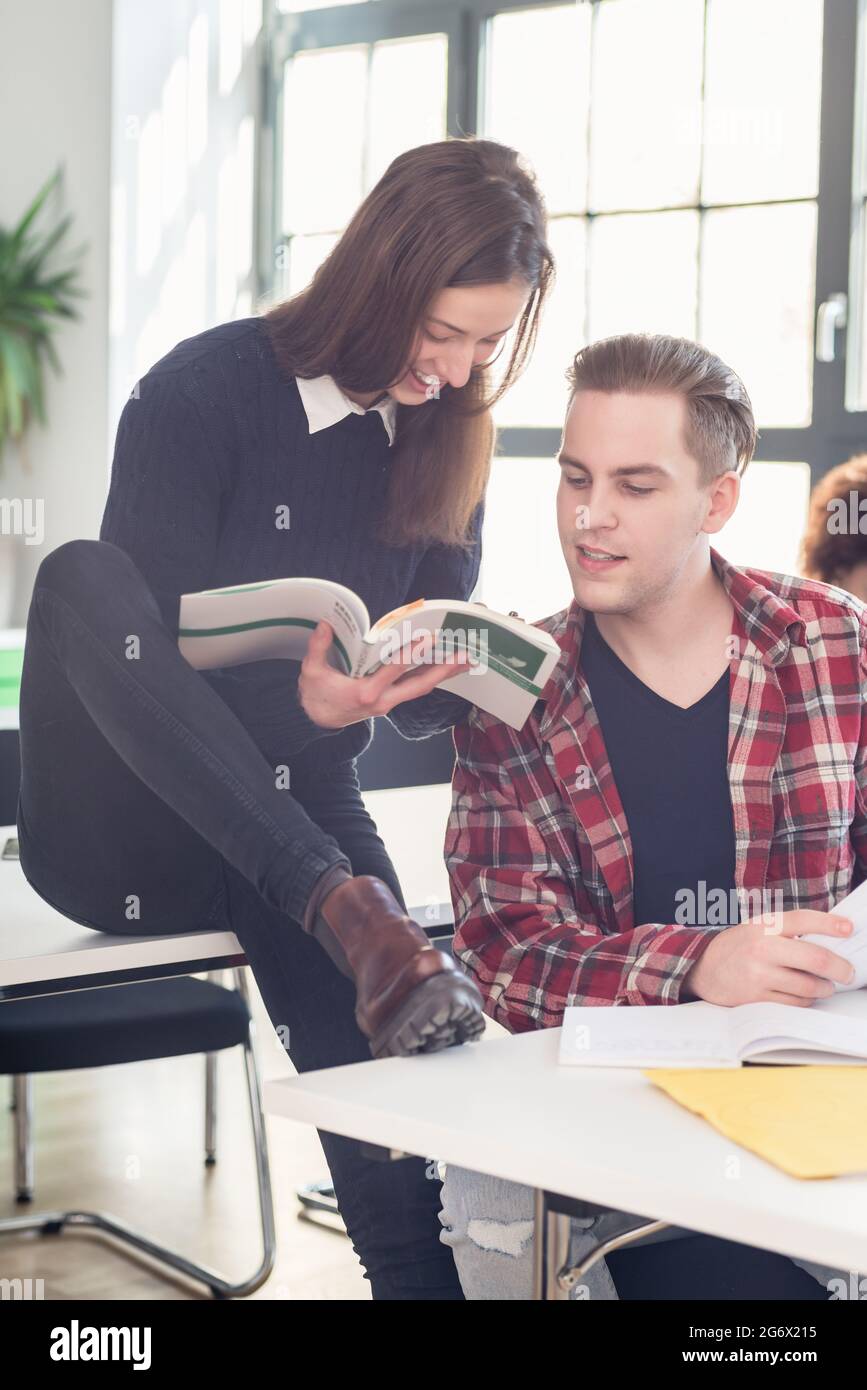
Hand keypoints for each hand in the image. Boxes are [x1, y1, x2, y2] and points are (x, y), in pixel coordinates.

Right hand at [297, 621, 472, 729]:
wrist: (318, 722)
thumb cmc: (316, 697)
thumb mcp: (311, 672)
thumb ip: (318, 647)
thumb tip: (326, 625)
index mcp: (364, 692)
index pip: (393, 670)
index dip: (411, 653)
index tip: (428, 639)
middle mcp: (382, 700)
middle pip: (419, 684)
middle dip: (444, 670)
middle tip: (465, 656)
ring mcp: (389, 702)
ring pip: (421, 687)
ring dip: (444, 673)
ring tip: (465, 659)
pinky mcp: (391, 701)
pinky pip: (415, 687)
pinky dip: (431, 676)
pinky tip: (444, 666)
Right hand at [683, 910, 855, 1006]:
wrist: (702, 968)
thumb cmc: (739, 946)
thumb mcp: (758, 928)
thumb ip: (788, 931)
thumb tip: (831, 941)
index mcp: (764, 926)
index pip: (803, 920)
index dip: (830, 924)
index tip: (849, 929)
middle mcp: (762, 948)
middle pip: (815, 958)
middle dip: (840, 968)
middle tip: (848, 972)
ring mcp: (759, 975)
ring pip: (809, 986)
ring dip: (824, 988)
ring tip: (825, 986)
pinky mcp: (756, 998)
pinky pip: (795, 1003)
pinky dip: (806, 1000)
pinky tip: (805, 994)